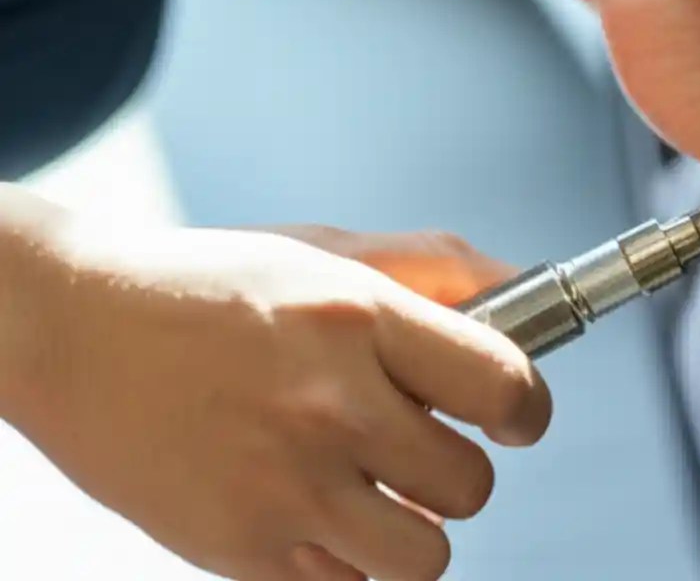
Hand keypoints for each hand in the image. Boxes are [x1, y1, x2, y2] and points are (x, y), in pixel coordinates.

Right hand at [2, 218, 545, 580]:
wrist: (72, 328)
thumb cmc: (207, 286)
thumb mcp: (324, 250)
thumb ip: (433, 267)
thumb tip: (521, 287)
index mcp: (359, 319)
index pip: (504, 388)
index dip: (526, 411)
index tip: (512, 419)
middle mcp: (331, 405)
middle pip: (471, 485)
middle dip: (453, 472)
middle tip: (411, 450)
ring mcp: (285, 484)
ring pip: (425, 557)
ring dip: (411, 531)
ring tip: (370, 494)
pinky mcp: (240, 548)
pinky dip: (343, 561)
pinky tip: (310, 513)